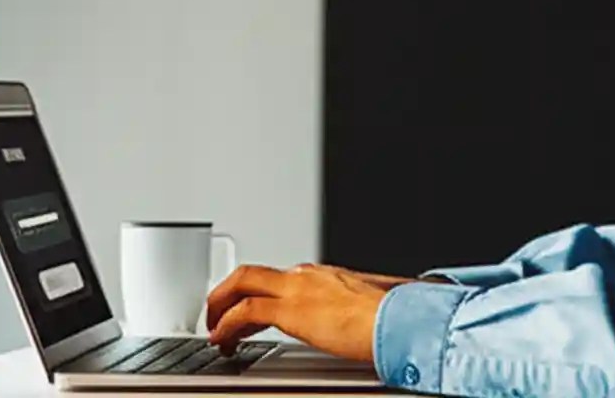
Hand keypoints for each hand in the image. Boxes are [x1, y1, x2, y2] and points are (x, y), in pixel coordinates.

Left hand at [205, 263, 388, 361]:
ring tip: (214, 331)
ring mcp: (297, 289)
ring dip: (219, 307)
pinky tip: (222, 341)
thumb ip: (347, 313)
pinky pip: (244, 313)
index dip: (254, 294)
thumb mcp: (365, 311)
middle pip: (250, 273)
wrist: (401, 319)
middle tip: (215, 315)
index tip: (247, 313)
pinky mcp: (291, 310)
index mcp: (323, 276)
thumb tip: (350, 327)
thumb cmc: (391, 318)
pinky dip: (226, 325)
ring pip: (241, 284)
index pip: (277, 279)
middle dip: (225, 293)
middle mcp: (306, 276)